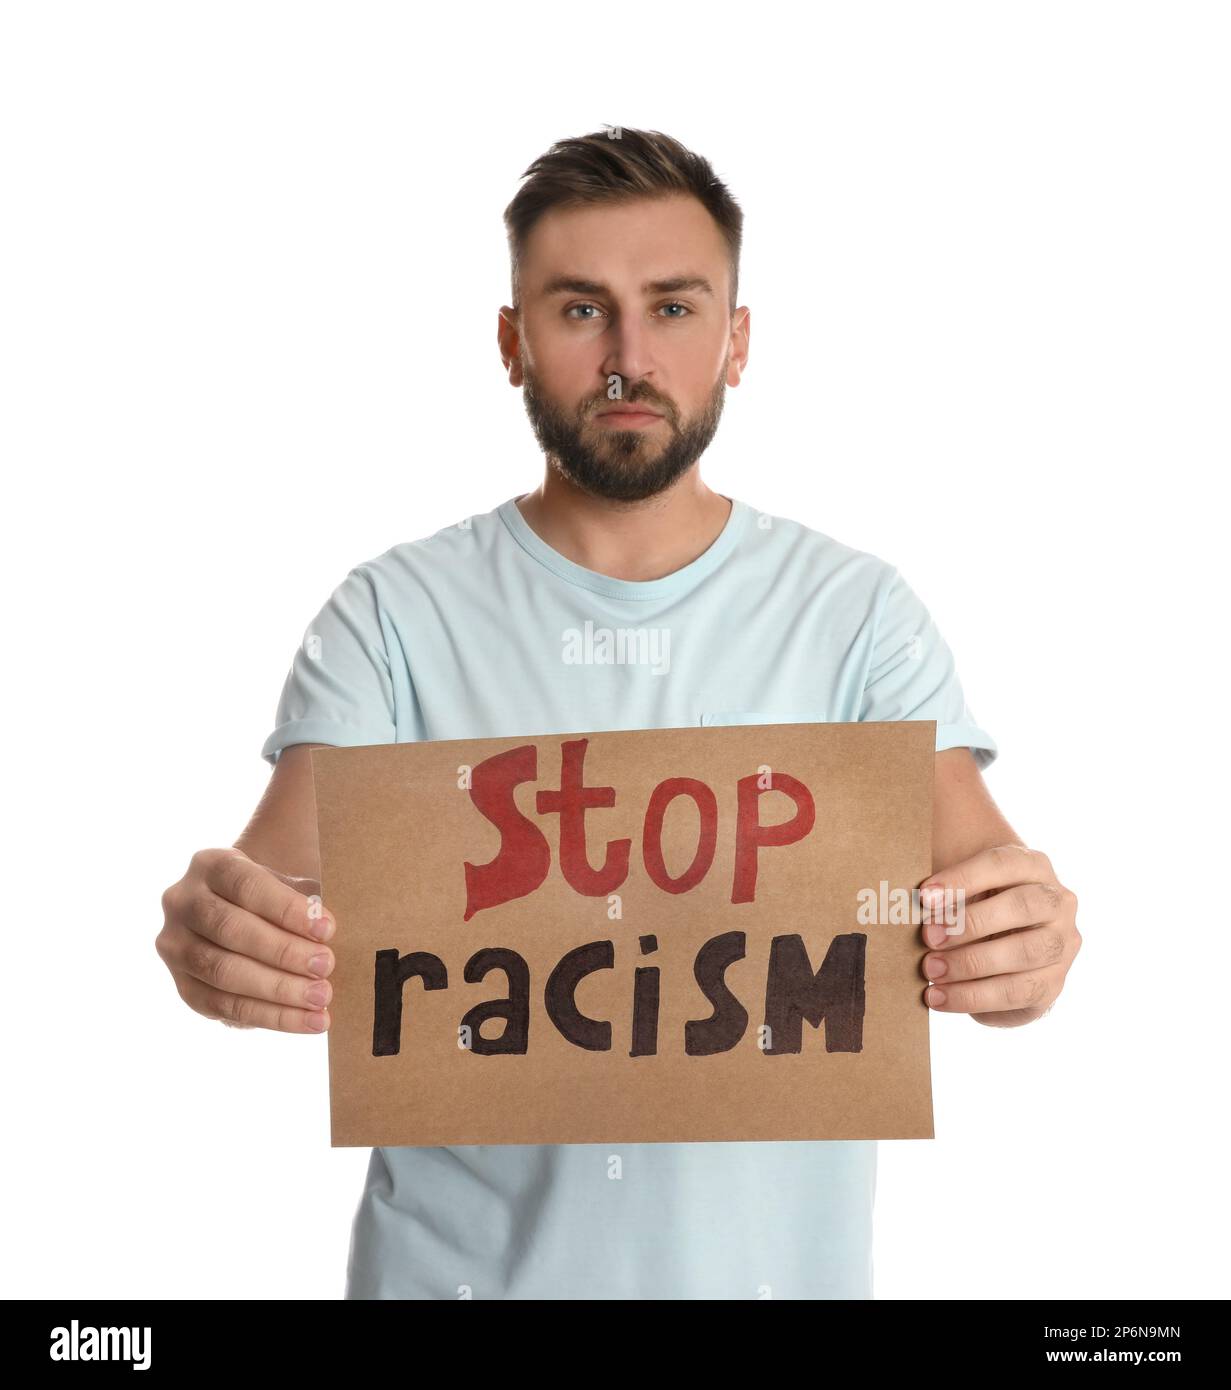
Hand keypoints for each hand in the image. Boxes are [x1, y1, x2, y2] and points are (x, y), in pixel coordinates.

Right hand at [156, 847, 334, 1032]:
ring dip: (278, 989)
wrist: (243, 912)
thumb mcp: (289, 882)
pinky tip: (308, 1020)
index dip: (286, 909)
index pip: (247, 885)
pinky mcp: (183, 986)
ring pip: (222, 972)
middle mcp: (182, 902)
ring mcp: (175, 946)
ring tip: (321, 999)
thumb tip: (325, 932)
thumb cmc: (277, 895)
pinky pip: (224, 1007)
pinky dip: (271, 1016)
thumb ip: (305, 900)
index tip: (327, 928)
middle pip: (230, 930)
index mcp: (210, 865)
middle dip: (283, 951)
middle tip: (326, 966)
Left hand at [917, 845, 1079, 1027]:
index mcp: (1033, 865)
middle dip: (969, 923)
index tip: (923, 896)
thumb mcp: (961, 886)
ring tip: (929, 971)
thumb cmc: (971, 905)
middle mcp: (1058, 902)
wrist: (1003, 945)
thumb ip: (942, 886)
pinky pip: (1019, 992)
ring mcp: (1062, 944)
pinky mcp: (1053, 983)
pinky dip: (974, 997)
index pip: (1001, 863)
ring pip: (1024, 953)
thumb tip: (899, 894)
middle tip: (926, 937)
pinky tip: (939, 997)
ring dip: (971, 964)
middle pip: (1020, 906)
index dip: (962, 879)